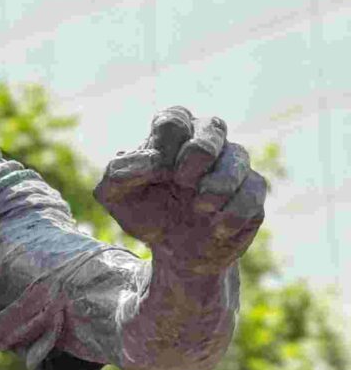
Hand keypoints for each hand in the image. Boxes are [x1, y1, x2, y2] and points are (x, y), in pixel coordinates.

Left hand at [95, 107, 267, 273]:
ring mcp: (233, 166)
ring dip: (219, 183)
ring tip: (199, 207)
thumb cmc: (145, 212)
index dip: (166, 143)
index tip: (156, 173)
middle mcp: (207, 143)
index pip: (175, 118)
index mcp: (172, 137)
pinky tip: (217, 228)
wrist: (173, 251)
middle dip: (198, 152)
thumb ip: (118, 173)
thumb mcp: (115, 197)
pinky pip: (254, 191)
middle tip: (181, 182)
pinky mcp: (252, 192)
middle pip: (213, 125)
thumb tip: (150, 160)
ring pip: (239, 156)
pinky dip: (235, 211)